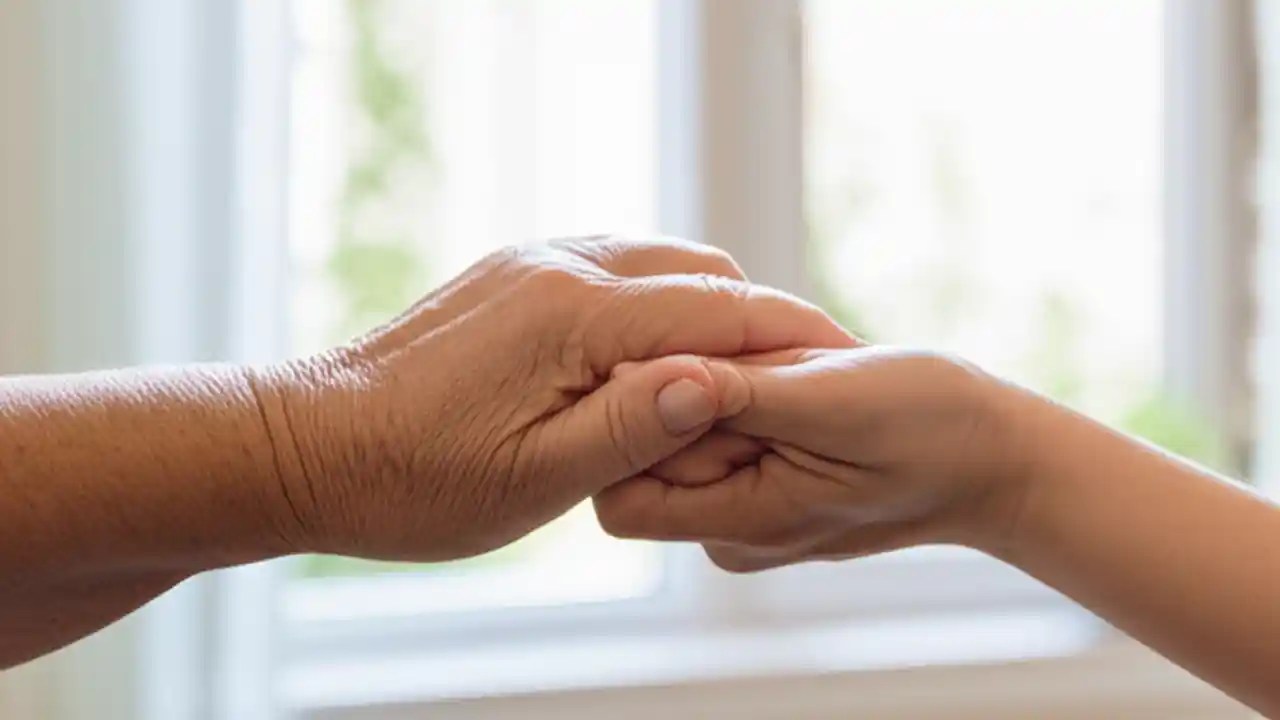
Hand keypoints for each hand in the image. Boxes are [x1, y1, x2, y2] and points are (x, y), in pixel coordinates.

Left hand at [250, 237, 854, 561]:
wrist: (304, 445)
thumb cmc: (414, 480)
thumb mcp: (535, 477)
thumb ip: (635, 423)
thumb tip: (724, 379)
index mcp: (574, 314)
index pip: (719, 307)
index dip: (793, 335)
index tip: (848, 361)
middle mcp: (558, 264)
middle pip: (699, 269)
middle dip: (759, 318)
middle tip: (801, 378)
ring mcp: (531, 259)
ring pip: (658, 261)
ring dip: (708, 307)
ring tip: (742, 374)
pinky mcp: (510, 272)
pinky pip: (612, 267)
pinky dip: (657, 301)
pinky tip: (662, 354)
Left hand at [594, 346, 1031, 570]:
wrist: (990, 456)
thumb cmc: (927, 431)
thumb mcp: (833, 404)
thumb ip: (741, 394)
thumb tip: (650, 372)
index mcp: (737, 527)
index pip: (623, 492)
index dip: (635, 426)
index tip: (685, 371)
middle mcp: (725, 529)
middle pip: (646, 453)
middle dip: (686, 395)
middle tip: (762, 367)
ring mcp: (740, 505)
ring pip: (681, 430)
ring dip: (719, 386)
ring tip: (791, 375)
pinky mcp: (758, 476)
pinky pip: (718, 425)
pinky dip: (741, 390)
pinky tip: (793, 377)